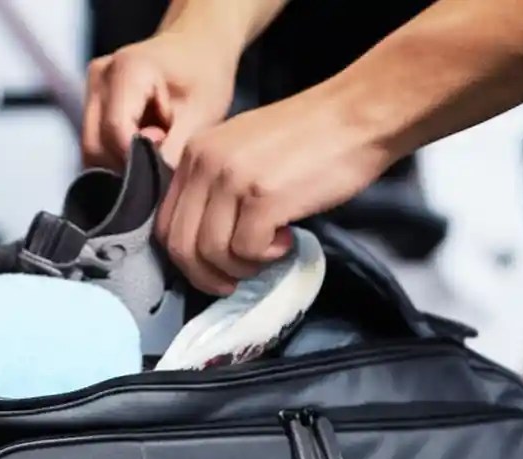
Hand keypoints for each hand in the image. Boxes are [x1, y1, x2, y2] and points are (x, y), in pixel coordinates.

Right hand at [81, 30, 239, 169]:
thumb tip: (152, 186)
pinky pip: (95, 142)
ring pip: (92, 147)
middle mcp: (100, 76)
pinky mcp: (91, 101)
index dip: (136, 159)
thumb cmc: (205, 76)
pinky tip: (144, 148)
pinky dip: (117, 154)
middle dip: (126, 166)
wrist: (198, 48)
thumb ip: (174, 148)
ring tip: (156, 152)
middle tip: (162, 164)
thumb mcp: (201, 114)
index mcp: (128, 70)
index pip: (115, 131)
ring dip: (121, 162)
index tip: (165, 165)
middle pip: (95, 143)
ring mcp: (91, 88)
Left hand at [157, 83, 397, 294]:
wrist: (358, 114)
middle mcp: (204, 163)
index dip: (186, 259)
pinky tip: (287, 238)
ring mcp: (231, 179)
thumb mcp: (244, 153)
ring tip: (270, 251)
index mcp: (195, 153)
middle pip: (180, 245)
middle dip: (207, 275)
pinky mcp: (263, 196)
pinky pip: (247, 250)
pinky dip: (267, 256)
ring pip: (211, 253)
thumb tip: (207, 243)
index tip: (211, 271)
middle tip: (236, 281)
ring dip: (241, 267)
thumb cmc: (311, 136)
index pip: (164, 223)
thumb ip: (217, 188)